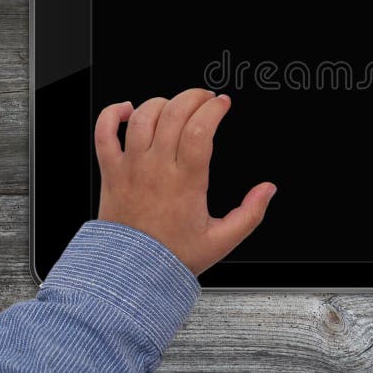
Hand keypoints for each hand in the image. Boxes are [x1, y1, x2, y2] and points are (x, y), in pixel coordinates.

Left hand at [94, 88, 275, 275]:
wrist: (129, 275)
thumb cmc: (172, 257)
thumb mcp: (222, 240)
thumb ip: (251, 213)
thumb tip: (268, 189)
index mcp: (186, 181)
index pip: (201, 129)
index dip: (214, 109)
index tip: (223, 103)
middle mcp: (156, 168)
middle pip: (174, 114)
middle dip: (194, 97)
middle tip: (206, 99)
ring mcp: (131, 167)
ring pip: (143, 116)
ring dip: (163, 102)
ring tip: (176, 105)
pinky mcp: (111, 171)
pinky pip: (104, 132)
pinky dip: (113, 114)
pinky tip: (129, 109)